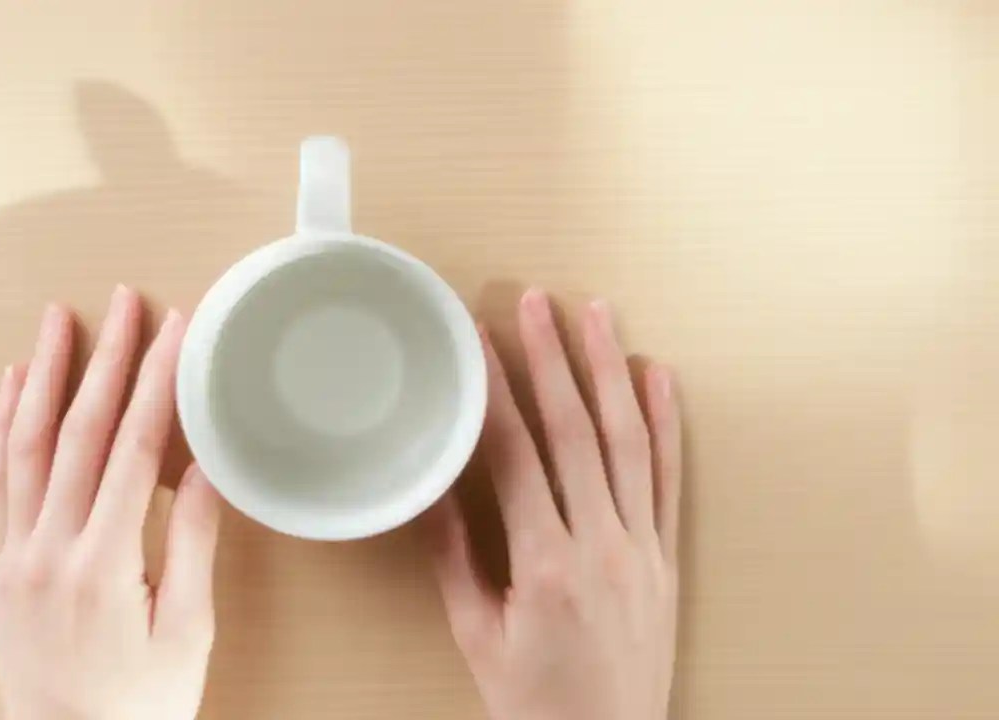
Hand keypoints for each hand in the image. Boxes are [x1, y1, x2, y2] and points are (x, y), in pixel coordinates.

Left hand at [0, 286, 220, 719]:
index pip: (132, 450)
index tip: (175, 332)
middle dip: (106, 359)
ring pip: (25, 445)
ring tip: (57, 322)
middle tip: (125, 302)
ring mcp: (16, 554)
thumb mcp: (186, 630)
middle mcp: (49, 549)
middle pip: (78, 432)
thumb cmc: (138, 706)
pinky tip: (10, 388)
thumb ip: (194, 543)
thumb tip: (209, 467)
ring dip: (42, 377)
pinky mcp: (1, 564)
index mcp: (104, 565)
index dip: (156, 384)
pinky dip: (0, 427)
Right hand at [424, 290, 681, 719]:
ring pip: (629, 442)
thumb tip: (428, 484)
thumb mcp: (476, 635)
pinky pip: (668, 479)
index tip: (479, 341)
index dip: (495, 392)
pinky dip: (666, 424)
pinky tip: (658, 376)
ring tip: (598, 313)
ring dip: (611, 372)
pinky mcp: (666, 559)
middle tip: (538, 301)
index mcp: (546, 566)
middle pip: (576, 433)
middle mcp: (602, 546)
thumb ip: (454, 555)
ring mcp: (642, 549)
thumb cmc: (532, 703)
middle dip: (554, 360)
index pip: (516, 456)